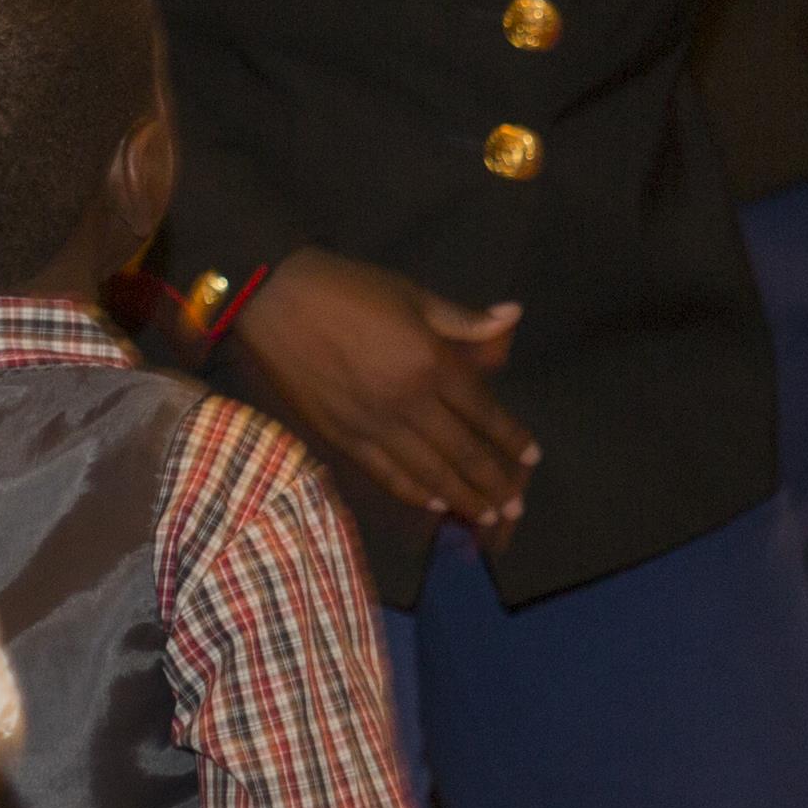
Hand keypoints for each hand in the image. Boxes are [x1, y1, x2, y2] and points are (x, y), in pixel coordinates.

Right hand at [228, 252, 532, 536]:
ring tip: (487, 517)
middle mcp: (408, 402)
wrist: (275, 300)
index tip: (531, 458)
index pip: (482, 412)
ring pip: (429, 473)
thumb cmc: (350, 290)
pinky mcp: (343, 438)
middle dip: (494, 482)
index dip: (510, 437)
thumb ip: (463, 319)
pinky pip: (386, 474)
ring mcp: (373, 425)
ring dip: (462, 497)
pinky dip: (415, 493)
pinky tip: (435, 505)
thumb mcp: (413, 295)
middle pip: (462, 452)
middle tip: (516, 509)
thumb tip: (513, 316)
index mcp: (430, 363)